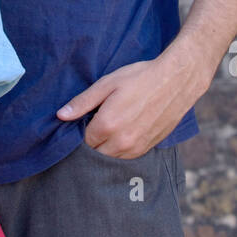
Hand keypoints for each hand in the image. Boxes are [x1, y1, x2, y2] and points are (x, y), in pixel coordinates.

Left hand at [56, 46, 210, 157]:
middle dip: (93, 141)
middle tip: (98, 123)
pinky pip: (126, 157)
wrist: (176, 81)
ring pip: (110, 158)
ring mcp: (136, 148)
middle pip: (95, 153)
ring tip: (112, 128)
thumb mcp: (107, 84)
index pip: (83, 140)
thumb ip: (83, 102)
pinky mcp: (148, 148)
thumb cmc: (140, 78)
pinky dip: (121, 149)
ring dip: (106, 148)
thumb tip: (61, 115)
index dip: (82, 129)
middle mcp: (121, 142)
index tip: (87, 119)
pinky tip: (124, 133)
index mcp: (107, 125)